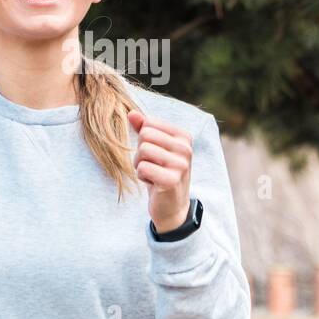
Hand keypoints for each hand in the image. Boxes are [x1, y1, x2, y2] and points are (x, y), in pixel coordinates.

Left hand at [128, 110, 191, 233]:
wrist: (171, 205)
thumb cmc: (161, 172)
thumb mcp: (154, 148)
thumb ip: (144, 128)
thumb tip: (132, 113)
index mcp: (183, 136)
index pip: (149, 124)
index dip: (144, 140)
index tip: (155, 154)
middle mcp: (186, 148)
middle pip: (145, 136)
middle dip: (140, 152)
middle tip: (152, 166)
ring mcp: (181, 164)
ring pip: (142, 151)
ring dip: (140, 165)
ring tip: (153, 174)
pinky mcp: (172, 180)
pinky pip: (143, 168)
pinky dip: (142, 177)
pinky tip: (154, 184)